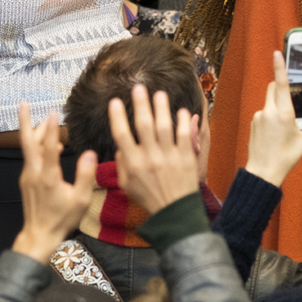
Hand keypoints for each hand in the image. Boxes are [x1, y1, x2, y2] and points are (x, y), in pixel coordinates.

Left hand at [12, 101, 97, 263]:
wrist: (39, 236)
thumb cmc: (62, 220)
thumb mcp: (81, 200)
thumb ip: (85, 176)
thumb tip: (90, 153)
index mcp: (48, 177)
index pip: (49, 147)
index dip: (51, 129)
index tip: (53, 112)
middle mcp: (34, 173)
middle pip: (27, 142)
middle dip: (25, 121)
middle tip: (23, 103)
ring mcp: (27, 176)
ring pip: (29, 149)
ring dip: (34, 133)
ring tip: (45, 121)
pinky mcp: (26, 181)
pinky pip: (31, 158)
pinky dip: (38, 147)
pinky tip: (51, 147)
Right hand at [107, 83, 200, 216]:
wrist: (175, 214)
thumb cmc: (148, 198)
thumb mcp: (126, 185)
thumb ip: (121, 163)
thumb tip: (121, 145)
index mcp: (133, 164)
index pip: (121, 135)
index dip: (117, 116)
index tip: (115, 101)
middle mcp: (150, 158)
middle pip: (144, 125)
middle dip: (141, 103)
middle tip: (139, 87)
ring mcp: (169, 157)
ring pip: (164, 126)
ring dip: (161, 107)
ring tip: (159, 93)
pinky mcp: (186, 158)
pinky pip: (184, 135)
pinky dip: (183, 121)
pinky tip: (181, 111)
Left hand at [246, 51, 301, 186]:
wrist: (263, 171)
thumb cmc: (286, 157)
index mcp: (283, 113)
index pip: (282, 84)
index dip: (280, 67)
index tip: (277, 53)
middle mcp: (269, 111)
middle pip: (274, 88)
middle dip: (282, 87)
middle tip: (292, 99)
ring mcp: (259, 115)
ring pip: (269, 101)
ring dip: (277, 105)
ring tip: (285, 125)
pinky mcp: (253, 122)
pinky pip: (264, 111)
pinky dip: (271, 115)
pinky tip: (275, 131)